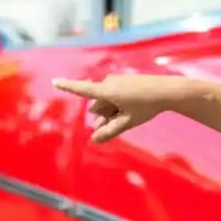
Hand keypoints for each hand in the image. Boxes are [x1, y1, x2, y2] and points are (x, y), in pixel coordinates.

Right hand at [52, 74, 185, 142]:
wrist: (166, 90)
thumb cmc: (146, 106)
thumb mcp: (127, 122)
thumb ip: (109, 131)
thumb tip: (94, 140)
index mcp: (107, 91)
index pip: (82, 89)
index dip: (68, 86)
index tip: (54, 81)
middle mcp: (108, 83)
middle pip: (97, 104)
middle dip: (102, 115)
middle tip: (118, 123)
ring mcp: (116, 80)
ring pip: (105, 100)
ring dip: (110, 110)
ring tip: (128, 115)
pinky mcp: (123, 80)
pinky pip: (113, 94)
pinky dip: (116, 104)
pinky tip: (130, 109)